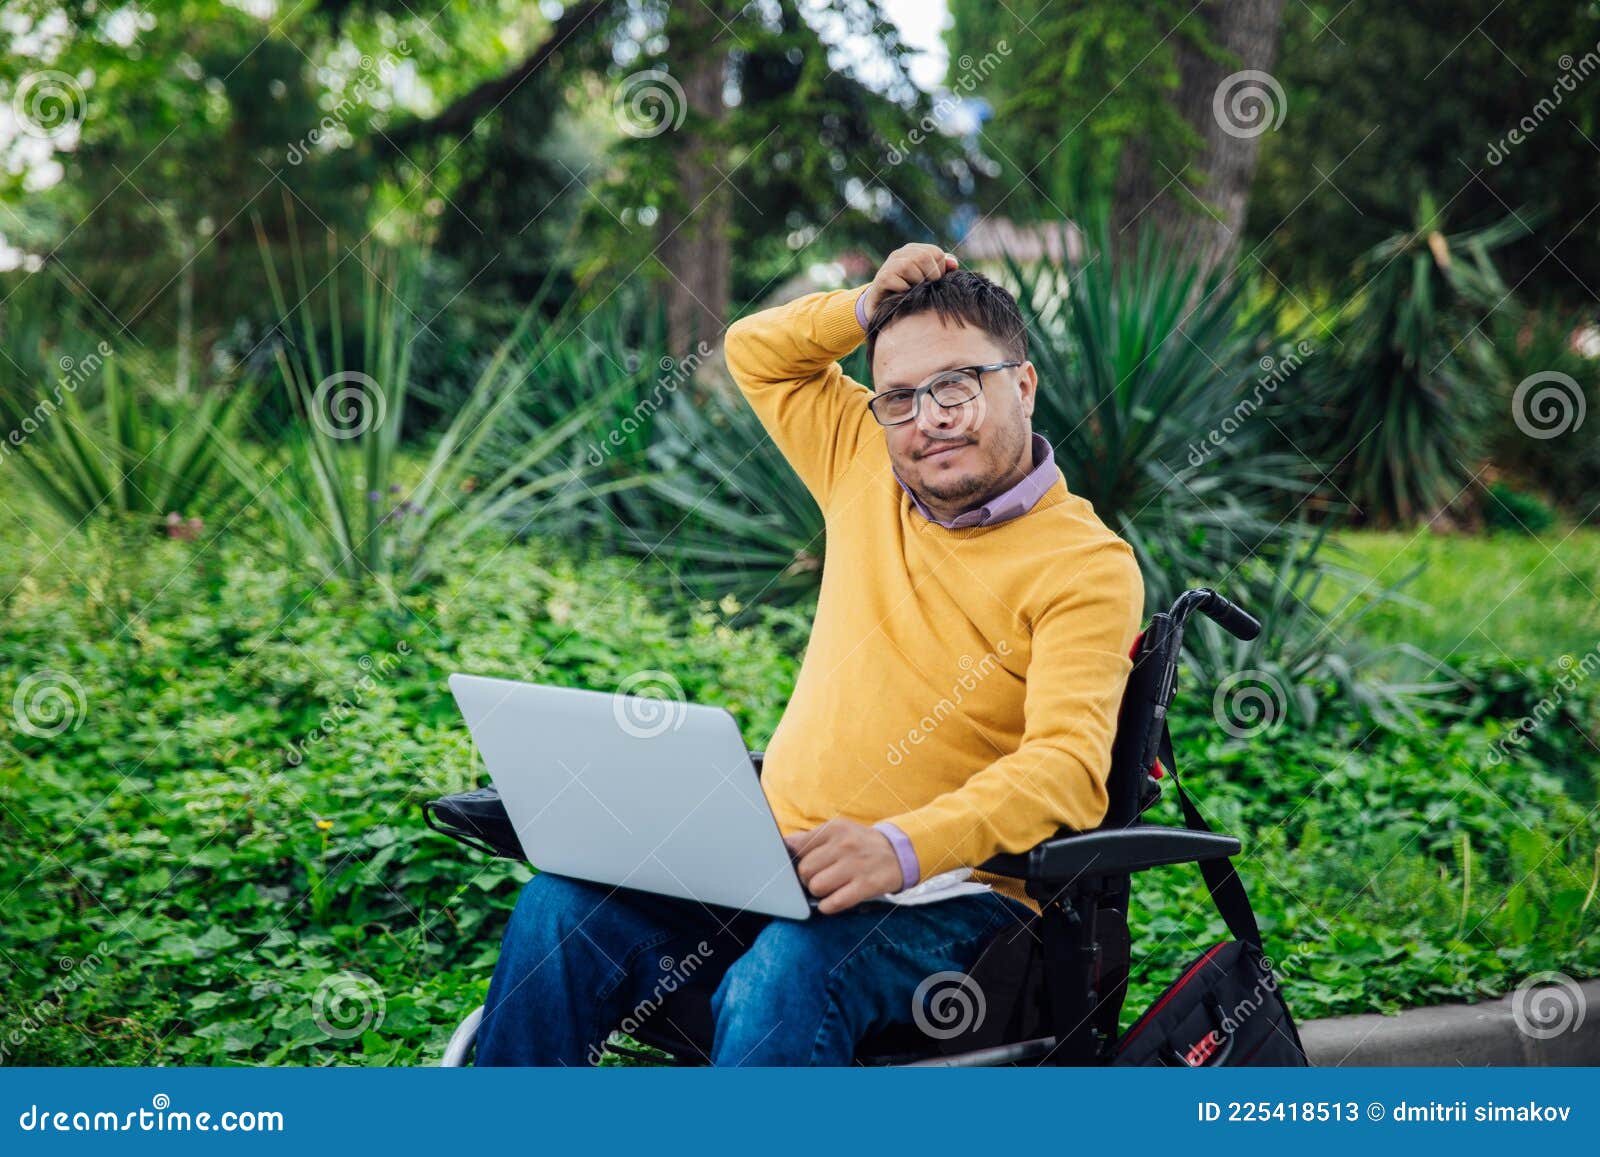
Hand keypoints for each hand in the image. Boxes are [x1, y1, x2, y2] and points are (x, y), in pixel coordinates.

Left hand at [785, 818, 904, 913]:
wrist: (899, 853)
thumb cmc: (860, 844)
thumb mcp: (839, 831)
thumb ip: (811, 838)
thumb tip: (784, 847)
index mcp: (834, 829)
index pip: (797, 847)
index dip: (793, 861)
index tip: (796, 867)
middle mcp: (845, 845)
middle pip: (804, 870)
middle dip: (806, 879)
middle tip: (816, 879)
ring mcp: (856, 865)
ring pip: (816, 886)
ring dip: (818, 892)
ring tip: (827, 889)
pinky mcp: (866, 885)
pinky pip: (834, 902)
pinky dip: (828, 906)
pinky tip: (831, 901)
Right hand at [860, 243, 958, 319]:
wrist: (881, 308)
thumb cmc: (909, 293)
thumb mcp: (926, 281)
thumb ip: (942, 270)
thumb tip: (954, 264)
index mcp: (913, 250)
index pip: (935, 252)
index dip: (940, 270)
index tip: (934, 282)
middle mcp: (900, 253)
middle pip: (923, 257)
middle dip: (930, 276)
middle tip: (925, 288)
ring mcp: (889, 264)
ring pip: (909, 266)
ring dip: (916, 283)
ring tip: (913, 291)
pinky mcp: (882, 278)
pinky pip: (897, 280)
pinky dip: (904, 290)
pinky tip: (903, 295)